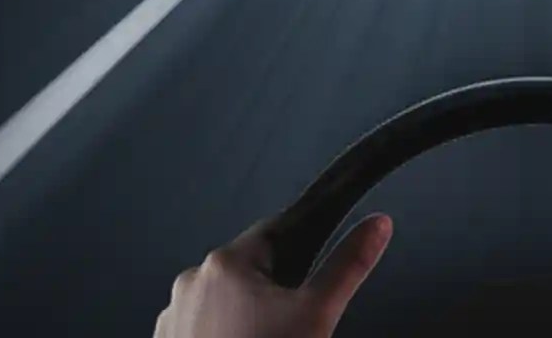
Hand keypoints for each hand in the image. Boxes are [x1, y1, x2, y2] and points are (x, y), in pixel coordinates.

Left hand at [155, 213, 392, 337]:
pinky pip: (202, 325)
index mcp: (226, 263)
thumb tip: (377, 224)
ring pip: (226, 299)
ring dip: (247, 312)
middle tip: (295, 324)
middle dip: (276, 289)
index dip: (304, 247)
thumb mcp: (317, 314)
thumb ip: (348, 264)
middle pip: (250, 269)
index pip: (276, 232)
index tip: (313, 271)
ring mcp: (174, 315)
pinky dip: (224, 333)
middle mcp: (191, 281)